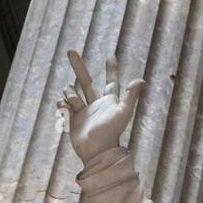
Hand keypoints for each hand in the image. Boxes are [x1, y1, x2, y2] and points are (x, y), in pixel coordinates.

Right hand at [58, 50, 144, 165]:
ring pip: (71, 91)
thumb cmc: (111, 133)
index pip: (111, 82)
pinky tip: (65, 108)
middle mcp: (95, 105)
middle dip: (78, 66)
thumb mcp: (123, 113)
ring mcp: (83, 112)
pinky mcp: (72, 119)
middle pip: (85, 81)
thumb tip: (141, 81)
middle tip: (70, 50)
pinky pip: (62, 105)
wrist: (96, 152)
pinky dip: (61, 104)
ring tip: (73, 103)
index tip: (110, 56)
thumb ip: (131, 96)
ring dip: (69, 92)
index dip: (111, 69)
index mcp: (109, 102)